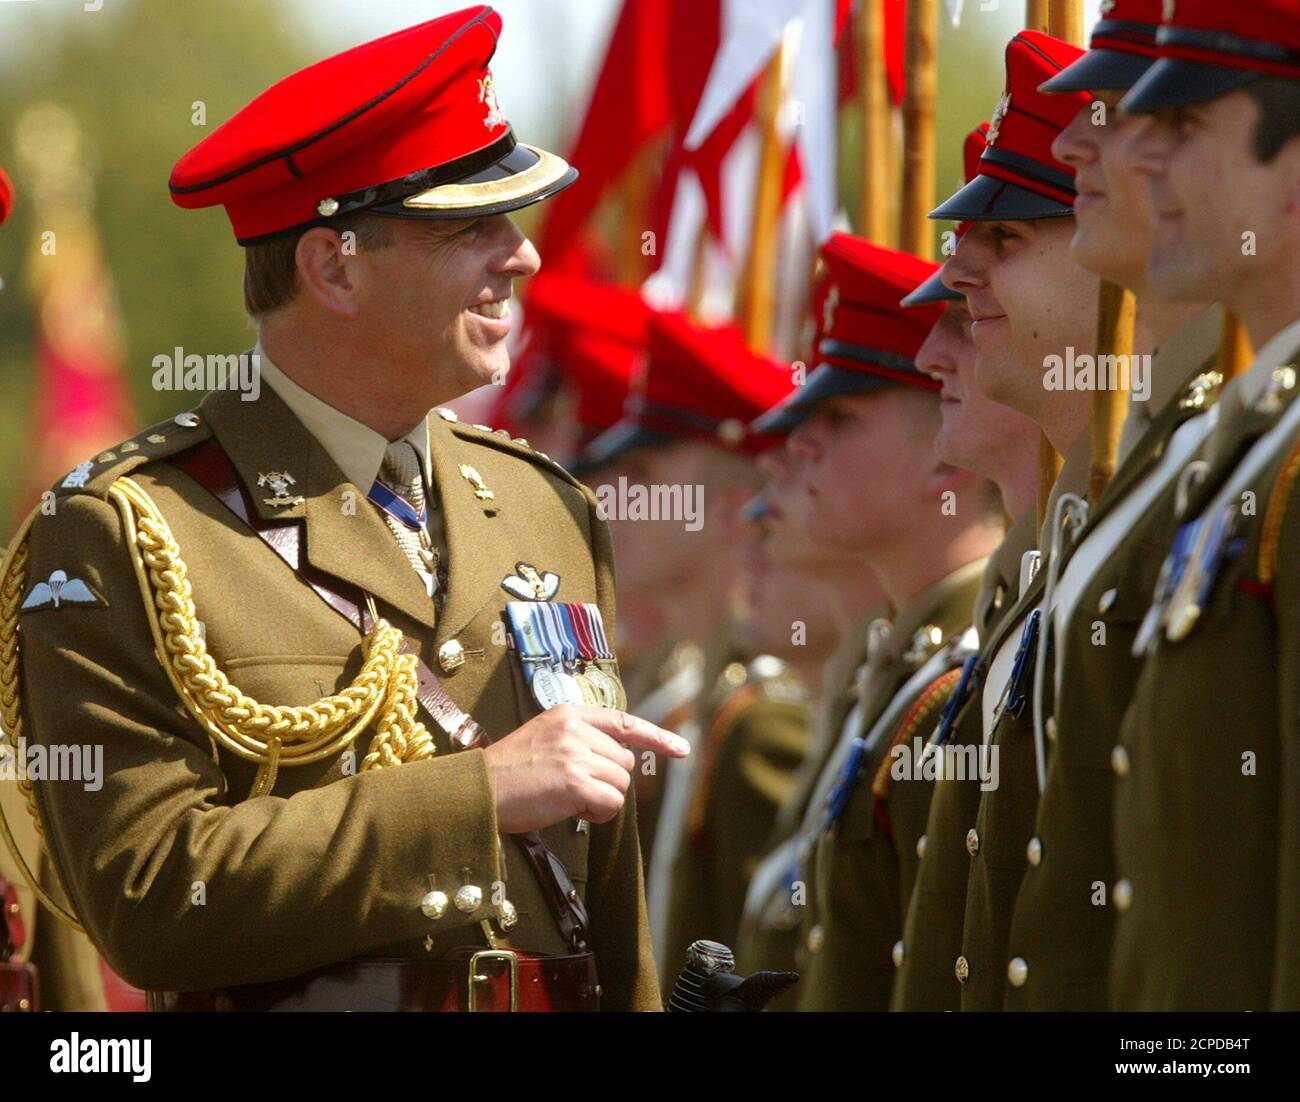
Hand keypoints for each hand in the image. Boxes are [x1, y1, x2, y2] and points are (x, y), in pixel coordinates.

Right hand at [483, 705, 689, 833]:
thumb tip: (618, 763)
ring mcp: (576, 754)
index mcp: (568, 715)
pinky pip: (612, 803)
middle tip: (572, 792)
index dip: (656, 736)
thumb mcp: (544, 740)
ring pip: (620, 783)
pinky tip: (571, 811)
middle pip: (624, 761)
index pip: (623, 722)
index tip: (681, 749)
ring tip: (566, 800)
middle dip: (607, 781)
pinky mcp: (576, 782)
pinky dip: (598, 814)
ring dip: (601, 799)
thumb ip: (579, 742)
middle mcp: (575, 729)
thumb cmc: (508, 775)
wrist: (476, 792)